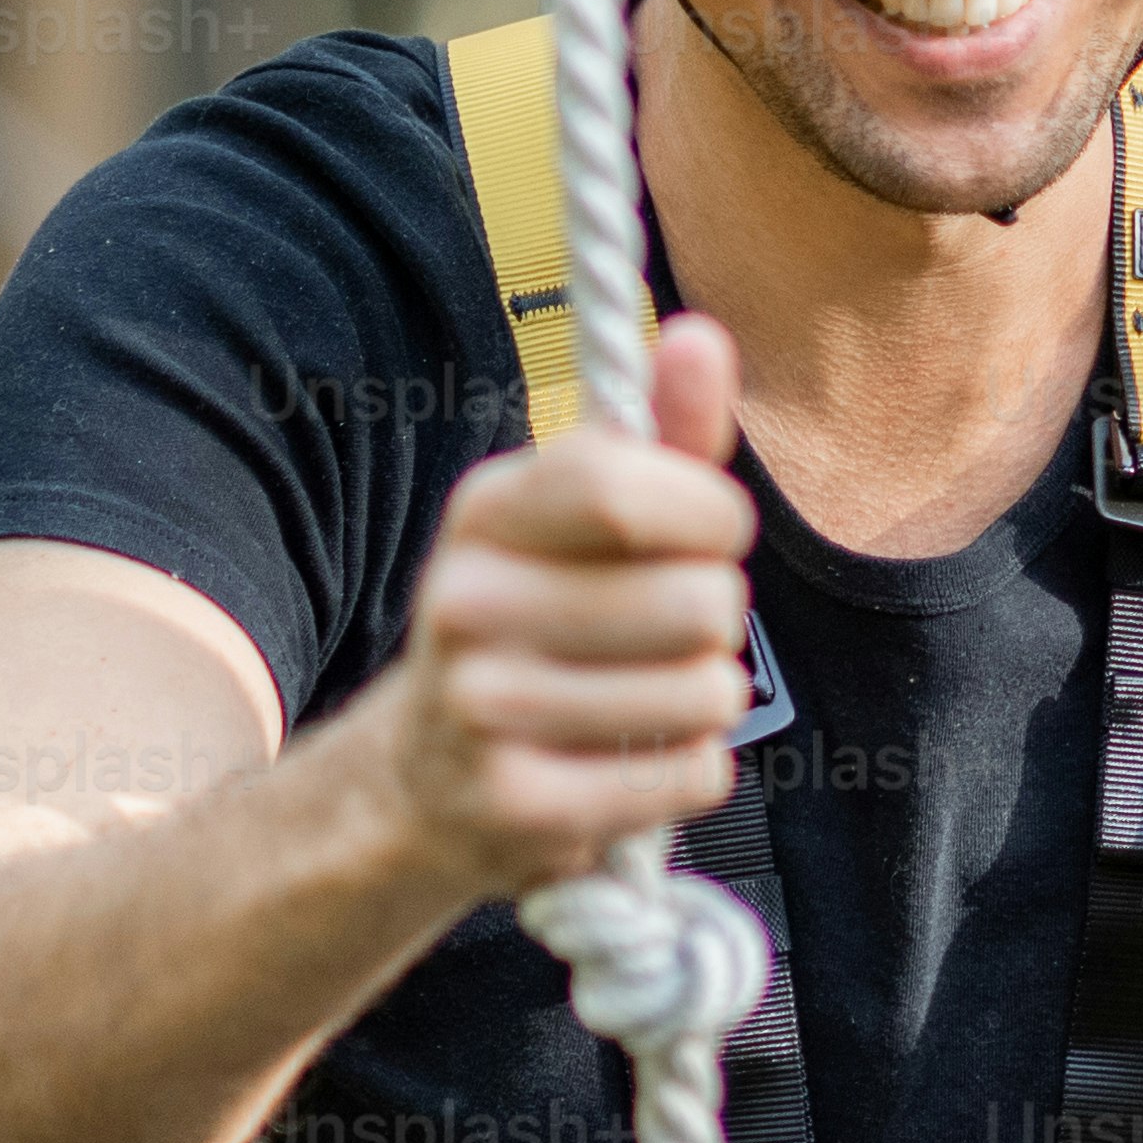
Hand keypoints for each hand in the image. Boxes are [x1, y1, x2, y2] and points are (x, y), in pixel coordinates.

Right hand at [375, 314, 758, 899]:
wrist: (426, 778)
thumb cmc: (539, 619)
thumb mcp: (584, 520)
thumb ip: (658, 432)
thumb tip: (700, 335)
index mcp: (485, 509)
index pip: (624, 484)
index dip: (708, 512)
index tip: (711, 534)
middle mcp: (465, 603)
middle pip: (697, 600)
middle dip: (716, 619)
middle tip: (665, 632)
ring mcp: (485, 711)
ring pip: (707, 692)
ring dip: (705, 699)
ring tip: (645, 695)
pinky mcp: (521, 807)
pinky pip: (691, 773)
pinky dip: (687, 770)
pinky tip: (629, 759)